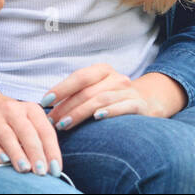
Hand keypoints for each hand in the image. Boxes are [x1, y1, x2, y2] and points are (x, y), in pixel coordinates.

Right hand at [0, 76, 62, 176]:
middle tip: (41, 171)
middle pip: (28, 133)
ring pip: (8, 136)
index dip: (52, 150)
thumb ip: (38, 140)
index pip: (45, 131)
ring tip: (24, 169)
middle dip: (36, 153)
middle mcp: (13, 110)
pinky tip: (2, 161)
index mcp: (31, 109)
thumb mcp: (27, 121)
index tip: (56, 169)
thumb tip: (50, 166)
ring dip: (17, 153)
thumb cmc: (9, 119)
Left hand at [41, 65, 186, 131]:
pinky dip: (109, 111)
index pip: (79, 77)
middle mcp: (116, 77)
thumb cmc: (114, 98)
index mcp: (103, 70)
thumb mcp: (97, 90)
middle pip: (87, 91)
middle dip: (66, 107)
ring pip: (100, 99)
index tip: (45, 101)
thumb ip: (77, 95)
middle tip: (52, 121)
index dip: (61, 88)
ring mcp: (128, 90)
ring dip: (79, 113)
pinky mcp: (139, 105)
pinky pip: (123, 106)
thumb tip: (48, 106)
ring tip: (64, 124)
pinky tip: (97, 117)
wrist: (149, 102)